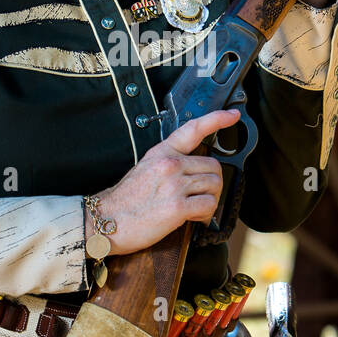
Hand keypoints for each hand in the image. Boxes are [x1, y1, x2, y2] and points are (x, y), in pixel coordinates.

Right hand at [86, 108, 240, 255]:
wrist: (105, 221)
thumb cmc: (125, 200)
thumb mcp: (144, 168)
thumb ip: (169, 163)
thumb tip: (192, 170)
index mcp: (162, 152)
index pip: (193, 129)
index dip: (217, 119)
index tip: (232, 115)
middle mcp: (170, 164)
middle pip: (213, 166)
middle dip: (212, 183)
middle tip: (201, 196)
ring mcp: (174, 185)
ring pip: (215, 185)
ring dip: (210, 200)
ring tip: (196, 209)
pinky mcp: (177, 207)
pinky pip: (209, 205)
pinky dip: (206, 215)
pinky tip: (195, 219)